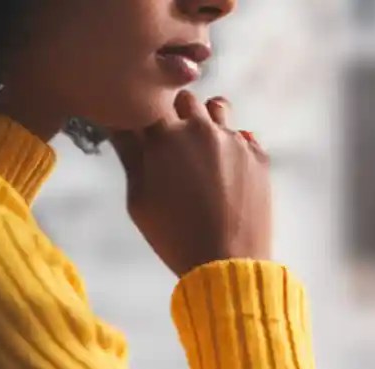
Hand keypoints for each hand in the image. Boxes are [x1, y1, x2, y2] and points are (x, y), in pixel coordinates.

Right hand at [110, 91, 272, 277]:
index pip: (150, 101)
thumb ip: (129, 154)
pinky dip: (235, 144)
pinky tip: (229, 170)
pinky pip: (245, 135)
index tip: (145, 123)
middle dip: (178, 113)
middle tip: (175, 140)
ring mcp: (234, 140)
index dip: (146, 109)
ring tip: (205, 150)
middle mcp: (202, 130)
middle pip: (186, 100)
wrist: (228, 262)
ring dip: (209, 121)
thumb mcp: (139, 199)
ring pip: (219, 109)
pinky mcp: (259, 155)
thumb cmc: (175, 235)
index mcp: (166, 137)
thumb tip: (115, 121)